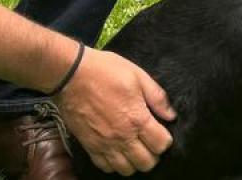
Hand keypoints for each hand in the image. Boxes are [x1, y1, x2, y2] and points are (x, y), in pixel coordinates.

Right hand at [55, 48, 174, 174]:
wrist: (70, 75)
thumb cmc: (104, 71)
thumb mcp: (137, 75)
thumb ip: (157, 97)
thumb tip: (171, 115)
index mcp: (137, 118)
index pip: (161, 145)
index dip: (165, 140)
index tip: (161, 131)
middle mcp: (122, 136)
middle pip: (146, 163)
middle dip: (153, 155)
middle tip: (149, 142)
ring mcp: (104, 144)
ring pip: (126, 170)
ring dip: (134, 162)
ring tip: (133, 148)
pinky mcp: (89, 146)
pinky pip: (105, 167)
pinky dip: (113, 164)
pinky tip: (116, 151)